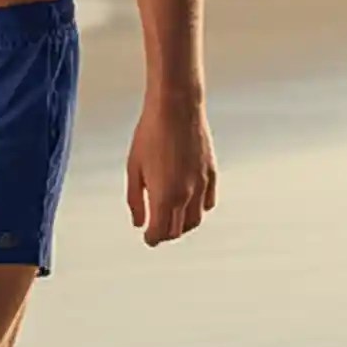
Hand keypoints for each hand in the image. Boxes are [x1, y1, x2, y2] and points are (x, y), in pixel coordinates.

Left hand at [126, 94, 217, 245]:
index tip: (147, 238)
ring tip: (171, 219)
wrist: (176, 108)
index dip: (152, 238)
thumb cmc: (150, 134)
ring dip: (183, 224)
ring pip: (196, 219)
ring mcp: (203, 184)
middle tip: (155, 231)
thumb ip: (135, 199)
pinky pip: (209, 201)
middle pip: (179, 229)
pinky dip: (199, 209)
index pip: (161, 231)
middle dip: (166, 233)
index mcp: (165, 195)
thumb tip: (138, 223)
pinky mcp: (212, 172)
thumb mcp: (134, 167)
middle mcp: (187, 194)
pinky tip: (190, 204)